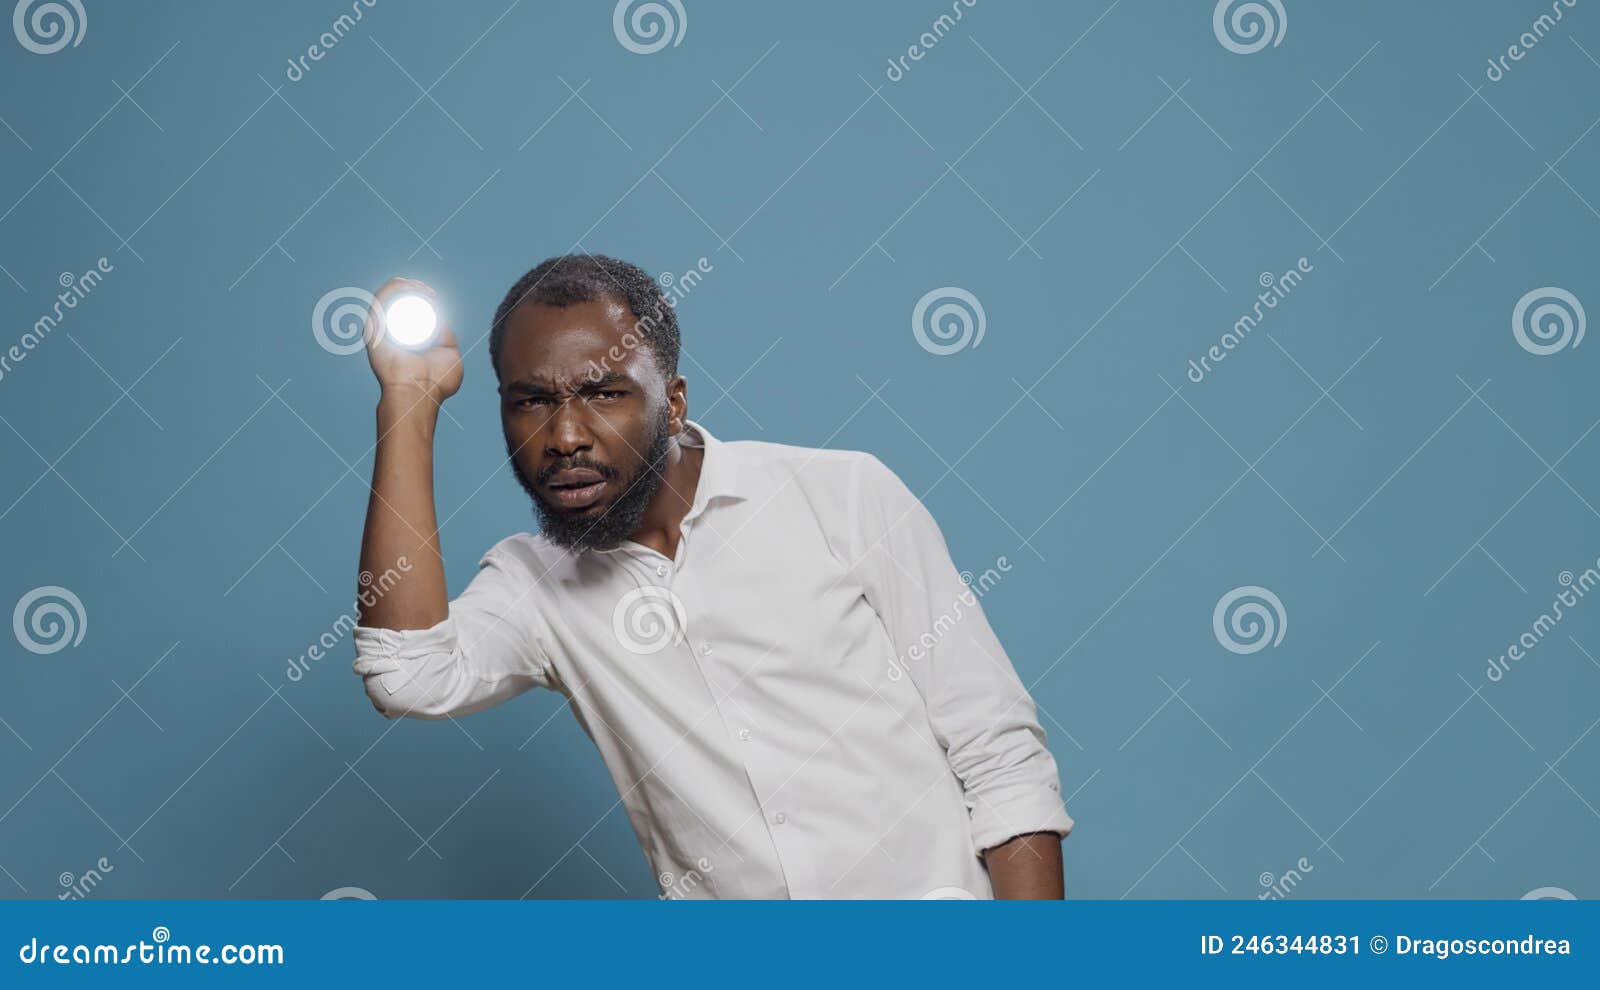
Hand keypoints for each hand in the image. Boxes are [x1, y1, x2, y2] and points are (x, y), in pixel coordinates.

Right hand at [363, 277, 462, 403]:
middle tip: (430, 292)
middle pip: (397, 301)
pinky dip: (394, 288)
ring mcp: (378, 331)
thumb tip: (443, 323)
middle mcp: (388, 334)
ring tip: (422, 289)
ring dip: (405, 285)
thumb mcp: (450, 356)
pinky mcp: (371, 329)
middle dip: (413, 289)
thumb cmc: (436, 384)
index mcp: (403, 340)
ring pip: (388, 297)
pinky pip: (380, 300)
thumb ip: (448, 341)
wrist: (420, 394)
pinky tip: (410, 286)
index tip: (434, 297)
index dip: (419, 298)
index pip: (407, 311)